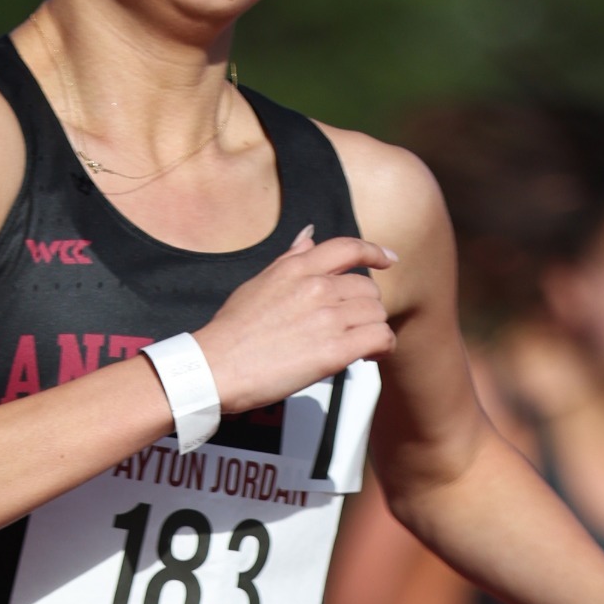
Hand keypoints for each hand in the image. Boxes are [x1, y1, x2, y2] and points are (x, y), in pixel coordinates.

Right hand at [195, 225, 397, 411]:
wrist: (216, 367)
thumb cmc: (232, 331)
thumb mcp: (258, 283)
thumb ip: (290, 259)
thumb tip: (308, 236)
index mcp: (297, 269)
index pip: (348, 248)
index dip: (374, 252)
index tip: (388, 259)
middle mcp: (316, 287)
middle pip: (369, 289)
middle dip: (365, 309)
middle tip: (352, 327)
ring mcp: (327, 318)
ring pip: (377, 315)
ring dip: (372, 330)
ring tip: (356, 345)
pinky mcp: (334, 350)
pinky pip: (380, 338)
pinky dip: (381, 348)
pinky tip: (367, 356)